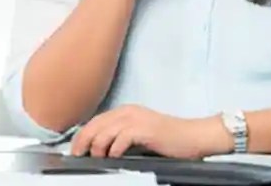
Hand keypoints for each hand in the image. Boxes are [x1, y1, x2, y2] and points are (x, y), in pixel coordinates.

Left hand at [72, 105, 232, 158]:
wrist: (195, 136)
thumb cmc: (170, 139)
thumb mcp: (140, 134)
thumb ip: (121, 136)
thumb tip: (101, 149)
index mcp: (125, 112)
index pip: (95, 121)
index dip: (82, 135)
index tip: (75, 149)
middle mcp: (127, 112)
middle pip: (95, 125)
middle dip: (82, 141)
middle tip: (77, 155)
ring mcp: (136, 119)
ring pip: (104, 132)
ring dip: (97, 148)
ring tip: (97, 159)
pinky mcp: (145, 129)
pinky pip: (121, 139)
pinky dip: (114, 150)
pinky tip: (114, 157)